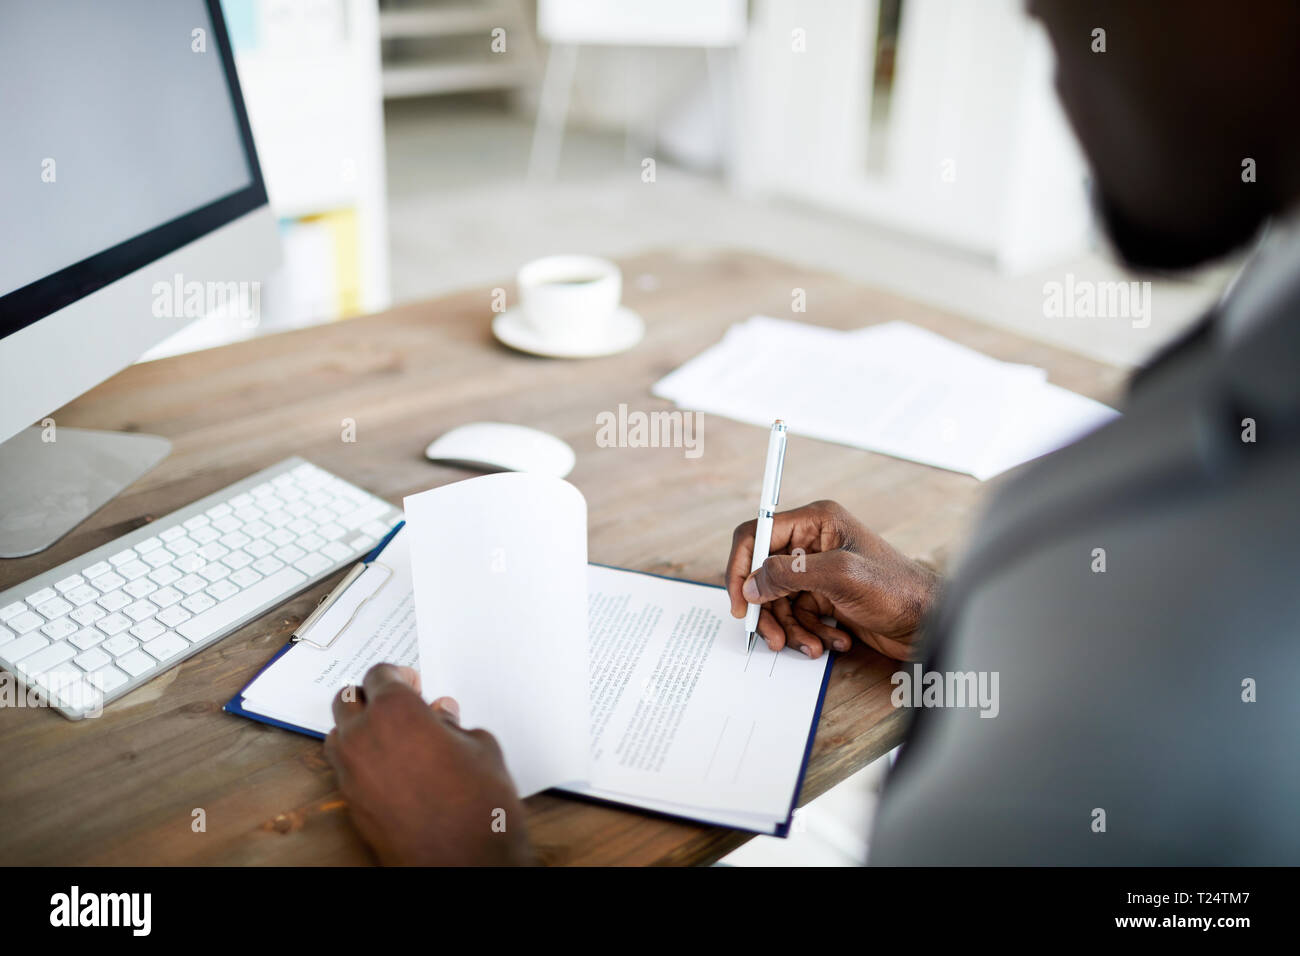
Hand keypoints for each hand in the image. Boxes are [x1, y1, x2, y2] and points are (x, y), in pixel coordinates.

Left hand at [324, 663, 532, 865]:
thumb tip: (442, 716)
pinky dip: (361, 760)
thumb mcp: (481, 748)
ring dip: (358, 728)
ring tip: (391, 736)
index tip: (412, 681)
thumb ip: (453, 724)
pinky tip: (391, 767)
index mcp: (395, 711)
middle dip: (371, 697)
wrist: (464, 862)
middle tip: (401, 704)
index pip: (379, 675)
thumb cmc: (478, 805)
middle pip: (347, 700)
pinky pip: (345, 769)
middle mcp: (363, 737)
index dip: (398, 676)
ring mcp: (351, 773)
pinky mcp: (350, 804)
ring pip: (338, 734)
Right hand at [726, 500, 939, 660]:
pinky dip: (808, 633)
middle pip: (764, 573)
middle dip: (767, 609)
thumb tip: (751, 583)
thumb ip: (790, 575)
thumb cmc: (898, 590)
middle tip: (771, 637)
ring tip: (810, 646)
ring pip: (779, 601)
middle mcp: (813, 543)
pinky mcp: (825, 597)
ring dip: (790, 628)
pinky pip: (798, 616)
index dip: (741, 565)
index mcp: (816, 521)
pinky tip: (832, 641)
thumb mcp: (841, 577)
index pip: (758, 533)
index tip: (740, 600)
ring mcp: (819, 571)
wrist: (929, 622)